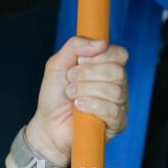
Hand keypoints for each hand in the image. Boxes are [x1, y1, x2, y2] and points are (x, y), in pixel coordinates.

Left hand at [24, 38, 128, 167]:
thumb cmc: (55, 95)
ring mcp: (120, 105)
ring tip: (71, 95)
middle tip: (70, 81)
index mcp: (108, 68)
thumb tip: (102, 43)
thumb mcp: (58, 64)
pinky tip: (78, 107)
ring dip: (85, 90)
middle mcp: (118, 85)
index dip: (99, 56)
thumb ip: (75, 45)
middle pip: (118, 72)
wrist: (47, 125)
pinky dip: (91, 105)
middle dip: (88, 74)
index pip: (120, 54)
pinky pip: (112, 110)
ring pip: (114, 91)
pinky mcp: (117, 124)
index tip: (79, 61)